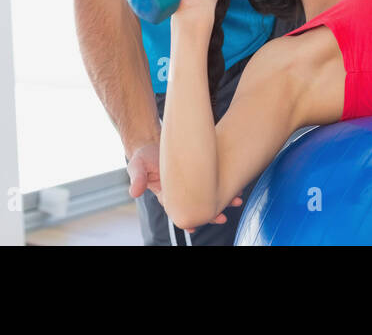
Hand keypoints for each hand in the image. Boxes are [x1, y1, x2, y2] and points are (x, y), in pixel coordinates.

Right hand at [129, 141, 243, 226]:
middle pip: (198, 206)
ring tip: (237, 201)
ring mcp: (192, 182)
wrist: (152, 143)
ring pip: (209, 194)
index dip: (187, 220)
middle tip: (223, 218)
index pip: (179, 211)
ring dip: (223, 199)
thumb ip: (138, 178)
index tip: (194, 228)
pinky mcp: (200, 169)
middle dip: (211, 213)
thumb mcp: (137, 166)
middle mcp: (182, 192)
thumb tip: (134, 193)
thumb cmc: (144, 156)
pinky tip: (238, 184)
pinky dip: (225, 182)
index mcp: (167, 196)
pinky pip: (214, 179)